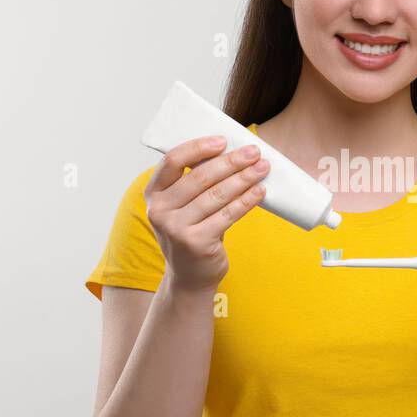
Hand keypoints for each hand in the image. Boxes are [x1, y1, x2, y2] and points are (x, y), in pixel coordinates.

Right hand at [143, 135, 269, 292]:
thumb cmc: (191, 231)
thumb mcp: (183, 206)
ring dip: (243, 178)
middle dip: (231, 162)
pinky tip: (260, 191)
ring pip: (216, 195)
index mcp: (154, 193)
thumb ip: (195, 182)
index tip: (223, 141)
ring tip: (262, 168)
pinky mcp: (196, 242)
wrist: (190, 276)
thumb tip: (230, 151)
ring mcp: (176, 228)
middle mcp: (160, 210)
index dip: (198, 148)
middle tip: (254, 152)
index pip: (173, 161)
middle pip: (200, 177)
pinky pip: (227, 215)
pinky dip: (246, 200)